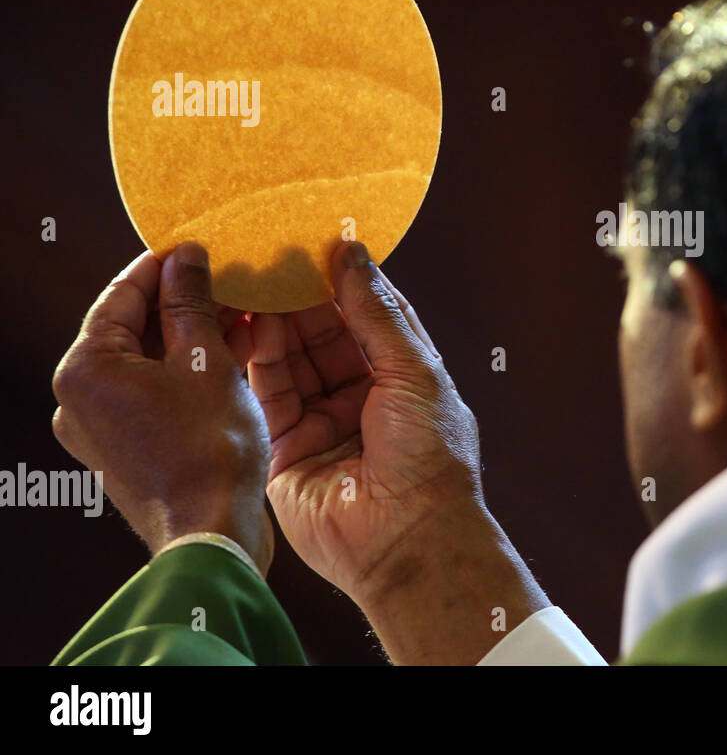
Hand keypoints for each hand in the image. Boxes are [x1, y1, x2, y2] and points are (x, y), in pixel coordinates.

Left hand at [51, 243, 273, 573]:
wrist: (213, 532)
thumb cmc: (210, 451)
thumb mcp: (208, 361)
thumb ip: (191, 303)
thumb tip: (185, 257)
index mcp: (86, 368)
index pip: (122, 292)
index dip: (166, 265)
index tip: (200, 247)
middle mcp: (79, 396)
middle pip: (131, 326)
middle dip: (182, 301)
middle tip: (229, 279)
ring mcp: (97, 426)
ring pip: (146, 359)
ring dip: (190, 335)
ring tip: (240, 315)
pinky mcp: (122, 446)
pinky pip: (151, 391)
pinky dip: (185, 372)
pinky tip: (230, 356)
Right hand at [251, 241, 547, 662]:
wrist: (406, 539)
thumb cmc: (430, 457)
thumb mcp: (413, 371)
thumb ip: (376, 313)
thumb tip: (353, 253)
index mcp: (404, 376)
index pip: (368, 314)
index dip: (343, 279)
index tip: (315, 240)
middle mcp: (363, 395)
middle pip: (323, 333)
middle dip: (299, 295)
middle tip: (269, 255)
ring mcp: (323, 420)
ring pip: (291, 358)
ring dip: (272, 319)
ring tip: (250, 278)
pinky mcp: (286, 446)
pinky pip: (267, 393)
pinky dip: (255, 356)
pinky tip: (244, 320)